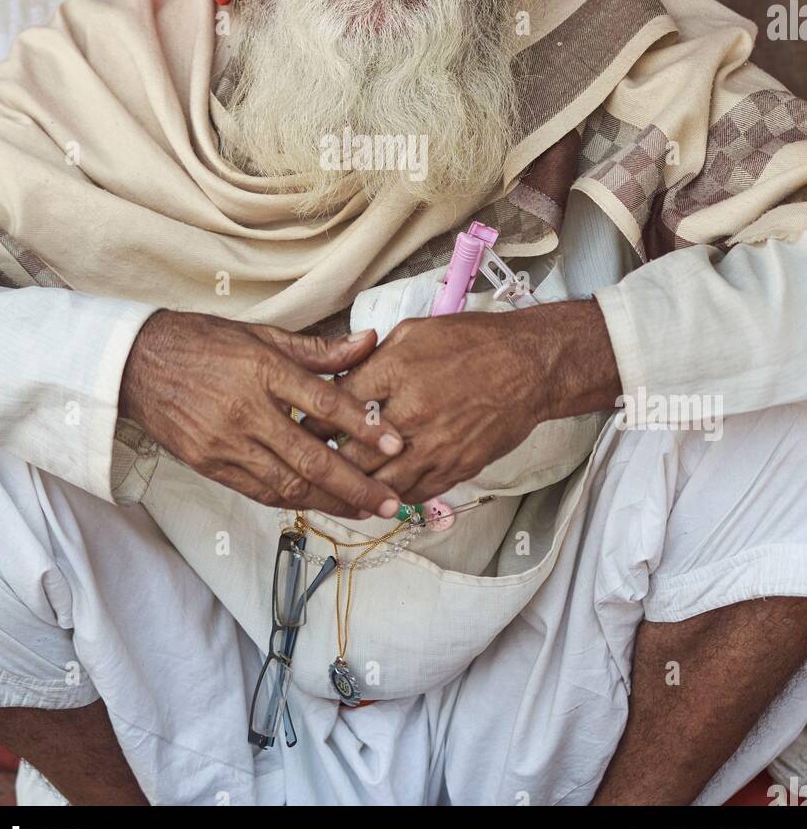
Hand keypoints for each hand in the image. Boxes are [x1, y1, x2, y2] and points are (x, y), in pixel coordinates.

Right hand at [119, 309, 402, 518]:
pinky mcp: (209, 465)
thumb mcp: (260, 334)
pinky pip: (258, 491)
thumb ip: (317, 349)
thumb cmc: (203, 342)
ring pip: (286, 484)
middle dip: (356, 485)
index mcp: (261, 370)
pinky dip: (292, 500)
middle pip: (310, 457)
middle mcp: (245, 411)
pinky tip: (319, 503)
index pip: (323, 403)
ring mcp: (224, 443)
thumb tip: (368, 342)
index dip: (363, 426)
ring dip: (330, 502)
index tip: (396, 443)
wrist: (137, 364)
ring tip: (364, 511)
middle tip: (391, 503)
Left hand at [304, 300, 620, 503]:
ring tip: (334, 487)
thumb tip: (341, 378)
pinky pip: (412, 494)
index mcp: (396, 372)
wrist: (529, 367)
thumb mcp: (414, 332)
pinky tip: (375, 493)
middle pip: (350, 452)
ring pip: (378, 481)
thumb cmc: (473, 343)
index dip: (312, 420)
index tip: (298, 428)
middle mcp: (412, 413)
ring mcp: (435, 446)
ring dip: (353, 487)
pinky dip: (388, 496)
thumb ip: (374, 357)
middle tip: (306, 464)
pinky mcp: (456, 468)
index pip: (336, 404)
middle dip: (324, 460)